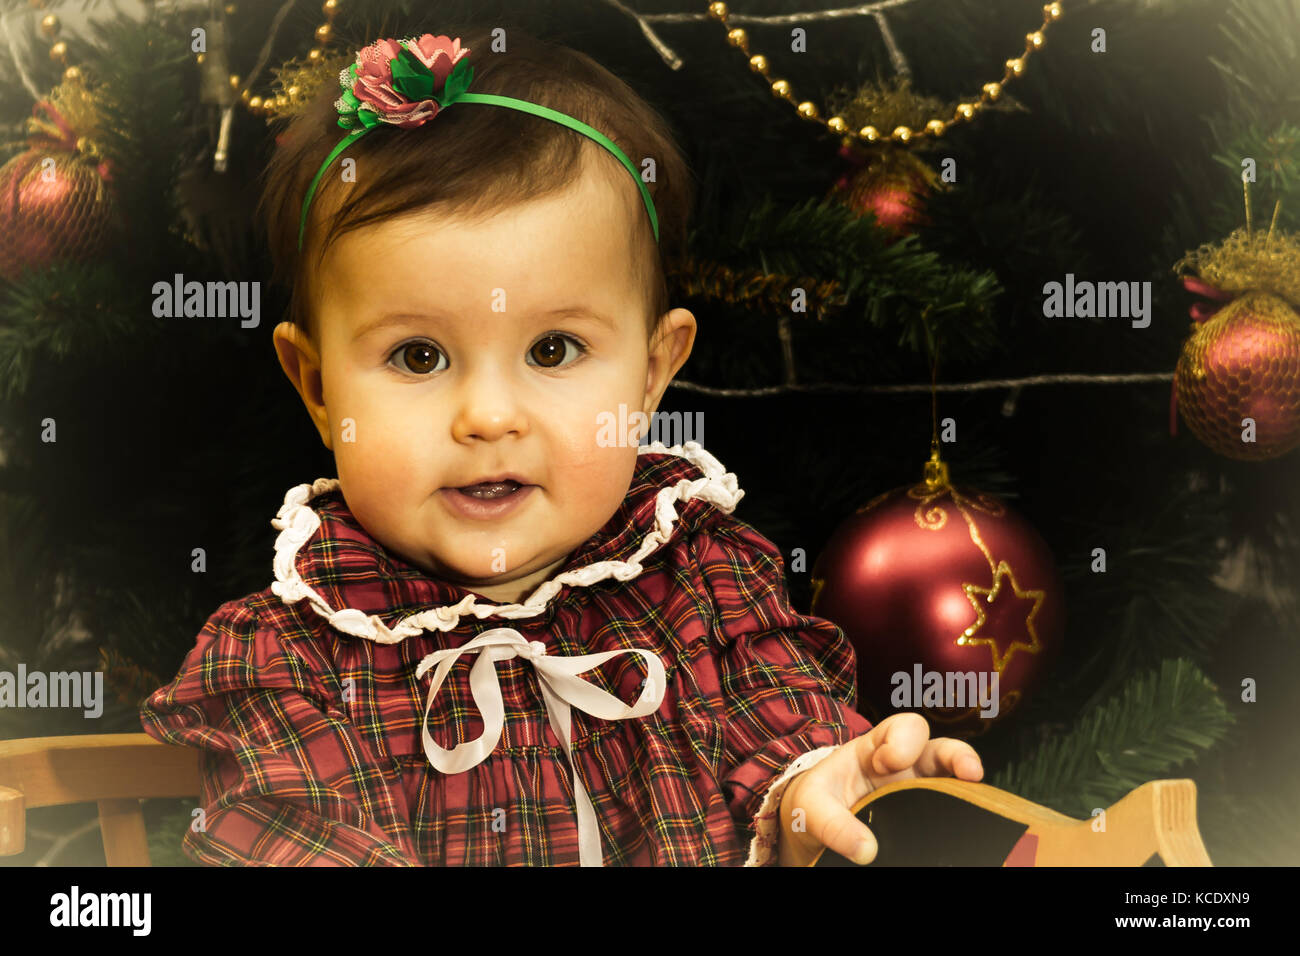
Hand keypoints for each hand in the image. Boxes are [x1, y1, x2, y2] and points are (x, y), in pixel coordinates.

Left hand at [777, 712, 982, 865]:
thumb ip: (831, 823)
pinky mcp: (924, 822)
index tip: (885, 764)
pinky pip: (950, 814)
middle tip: (968, 772)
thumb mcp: (809, 808)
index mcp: (875, 750)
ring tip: (981, 801)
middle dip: (958, 755)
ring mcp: (917, 795)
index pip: (902, 727)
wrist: (811, 832)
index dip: (902, 740)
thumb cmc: (812, 807)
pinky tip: (968, 831)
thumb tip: (866, 850)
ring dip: (968, 789)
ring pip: (954, 783)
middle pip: (941, 750)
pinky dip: (962, 819)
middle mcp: (904, 770)